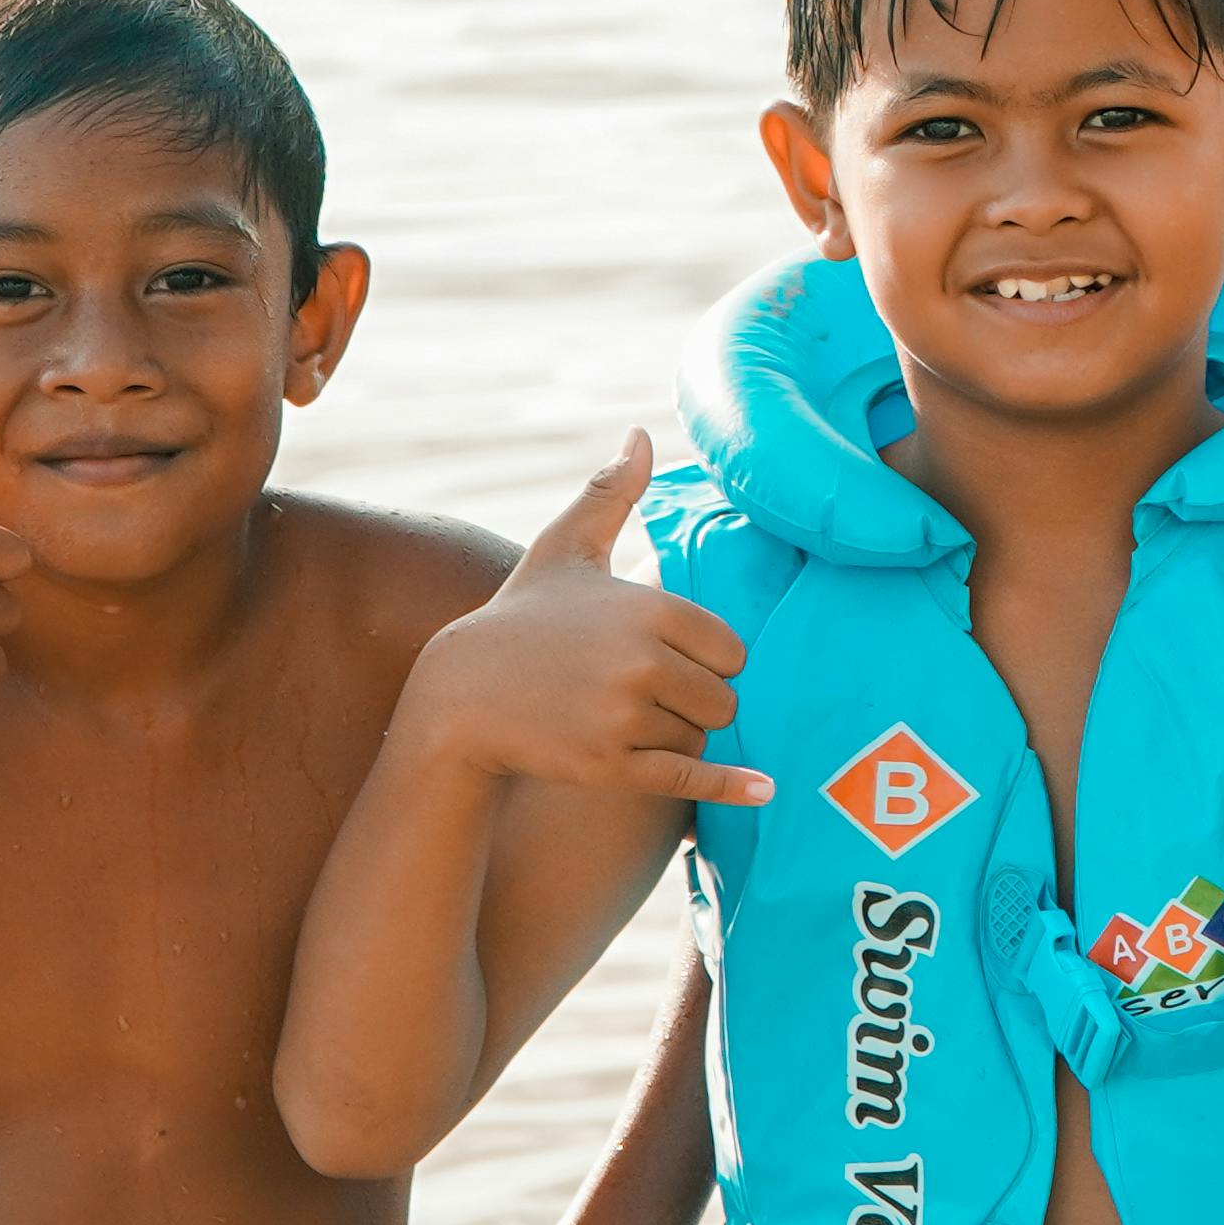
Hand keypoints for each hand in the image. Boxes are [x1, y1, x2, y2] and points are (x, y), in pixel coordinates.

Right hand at [403, 436, 771, 807]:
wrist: (458, 697)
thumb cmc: (519, 617)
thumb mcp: (563, 549)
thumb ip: (609, 493)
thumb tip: (641, 434)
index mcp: (650, 607)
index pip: (731, 650)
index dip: (708, 660)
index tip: (667, 659)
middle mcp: (644, 661)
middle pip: (723, 698)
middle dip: (696, 702)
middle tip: (643, 695)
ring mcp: (626, 716)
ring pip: (701, 738)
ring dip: (678, 736)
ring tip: (623, 719)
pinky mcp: (610, 764)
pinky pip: (689, 778)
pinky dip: (729, 787)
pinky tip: (765, 790)